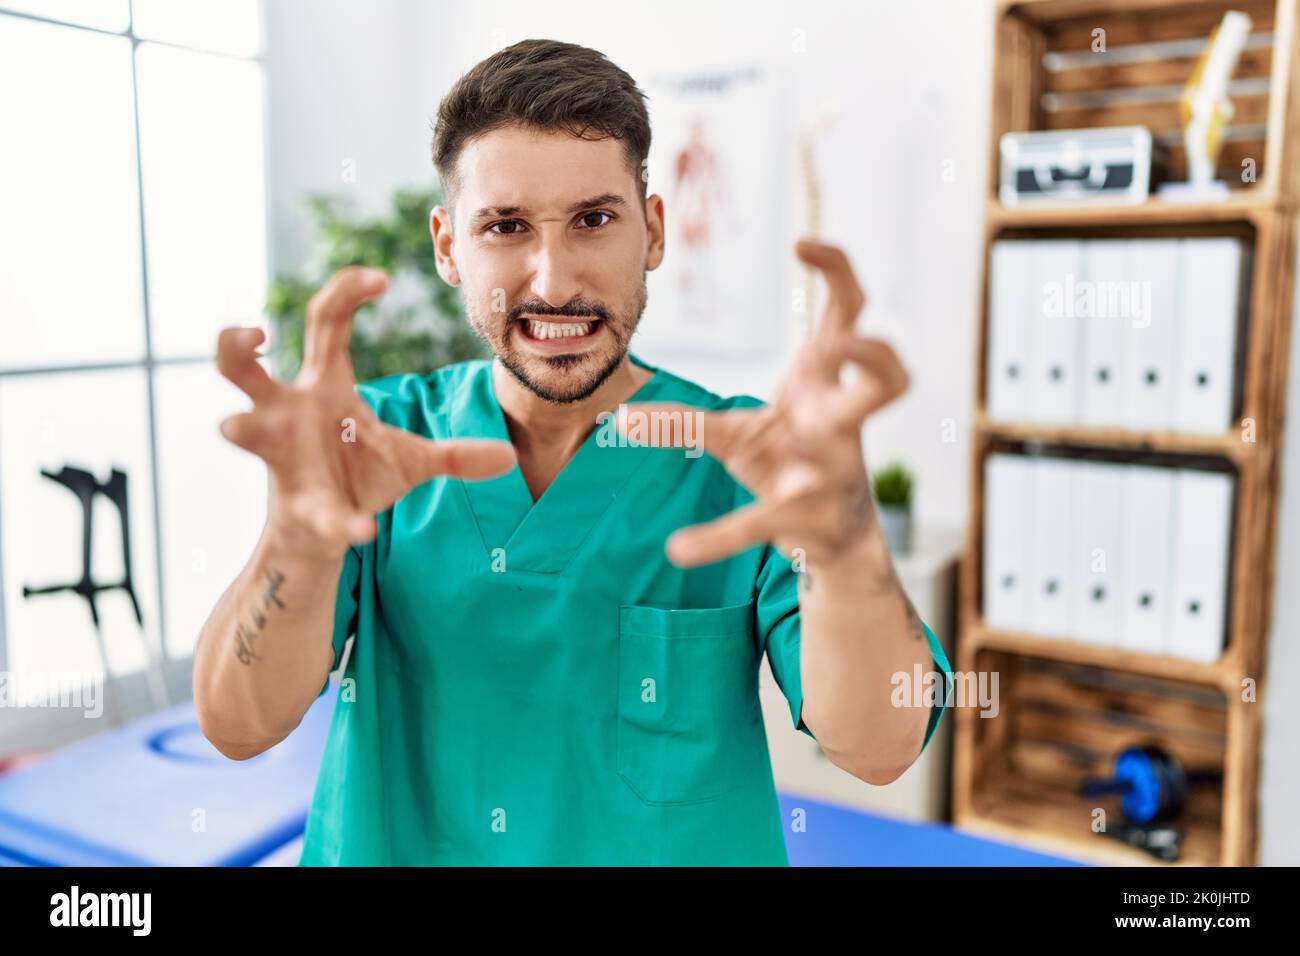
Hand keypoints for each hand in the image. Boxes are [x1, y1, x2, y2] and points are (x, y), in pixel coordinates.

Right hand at [216, 266, 515, 556]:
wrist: (328, 532)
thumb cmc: (359, 476)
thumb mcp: (413, 461)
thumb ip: (457, 455)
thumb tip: (510, 458)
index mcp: (323, 386)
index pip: (323, 322)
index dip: (345, 292)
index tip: (381, 278)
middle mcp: (289, 413)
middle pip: (241, 366)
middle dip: (233, 346)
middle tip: (256, 334)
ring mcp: (280, 455)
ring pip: (237, 428)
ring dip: (239, 426)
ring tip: (239, 427)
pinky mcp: (297, 503)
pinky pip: (316, 509)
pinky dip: (342, 521)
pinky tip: (361, 527)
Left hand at [627, 238, 908, 566]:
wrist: (830, 538)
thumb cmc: (791, 464)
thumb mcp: (735, 436)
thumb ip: (684, 421)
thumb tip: (618, 414)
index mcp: (824, 387)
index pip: (850, 315)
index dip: (837, 273)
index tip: (802, 244)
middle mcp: (839, 422)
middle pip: (886, 378)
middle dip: (871, 356)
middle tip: (842, 343)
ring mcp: (831, 469)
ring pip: (854, 442)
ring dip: (833, 425)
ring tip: (797, 426)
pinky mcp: (806, 517)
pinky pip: (763, 521)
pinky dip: (718, 536)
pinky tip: (677, 550)